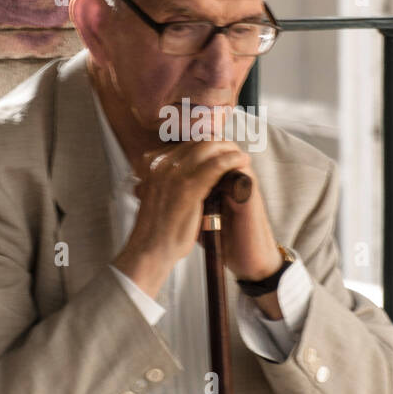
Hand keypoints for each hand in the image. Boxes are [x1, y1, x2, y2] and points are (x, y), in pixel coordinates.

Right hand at [112, 139, 282, 300]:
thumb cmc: (158, 228)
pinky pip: (217, 165)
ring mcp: (173, 174)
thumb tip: (187, 171)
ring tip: (242, 157)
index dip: (207, 145)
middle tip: (235, 152)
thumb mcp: (157, 195)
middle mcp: (161, 163)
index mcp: (152, 163)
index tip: (221, 150)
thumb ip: (168, 179)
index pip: (186, 143)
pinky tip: (243, 162)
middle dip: (221, 145)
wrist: (150, 251)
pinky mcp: (189, 187)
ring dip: (230, 150)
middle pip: (198, 142)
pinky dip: (232, 160)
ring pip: (209, 148)